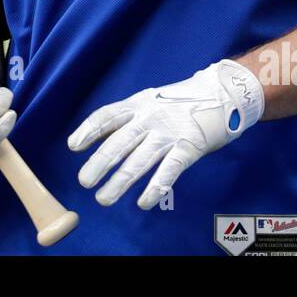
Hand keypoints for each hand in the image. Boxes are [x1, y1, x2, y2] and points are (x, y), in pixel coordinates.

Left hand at [68, 59, 263, 208]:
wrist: (222, 94)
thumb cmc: (181, 101)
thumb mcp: (150, 101)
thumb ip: (127, 118)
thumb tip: (97, 137)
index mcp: (138, 104)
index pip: (107, 116)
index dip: (89, 130)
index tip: (74, 146)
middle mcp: (150, 118)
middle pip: (119, 142)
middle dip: (99, 163)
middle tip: (84, 181)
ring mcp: (169, 133)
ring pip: (139, 161)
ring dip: (120, 182)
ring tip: (104, 199)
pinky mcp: (189, 148)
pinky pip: (168, 171)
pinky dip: (154, 188)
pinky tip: (143, 202)